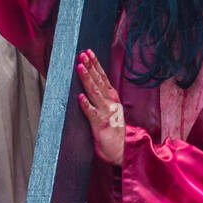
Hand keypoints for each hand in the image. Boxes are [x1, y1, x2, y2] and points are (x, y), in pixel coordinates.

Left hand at [77, 48, 123, 165]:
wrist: (123, 150)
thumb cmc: (114, 131)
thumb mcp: (111, 110)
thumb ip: (103, 98)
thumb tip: (91, 85)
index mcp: (112, 98)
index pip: (103, 77)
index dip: (95, 64)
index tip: (88, 52)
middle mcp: (110, 102)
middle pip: (98, 81)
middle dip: (90, 66)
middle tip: (83, 54)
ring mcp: (106, 112)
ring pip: (95, 92)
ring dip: (87, 79)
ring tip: (80, 67)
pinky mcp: (101, 125)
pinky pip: (92, 113)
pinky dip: (86, 105)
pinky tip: (80, 97)